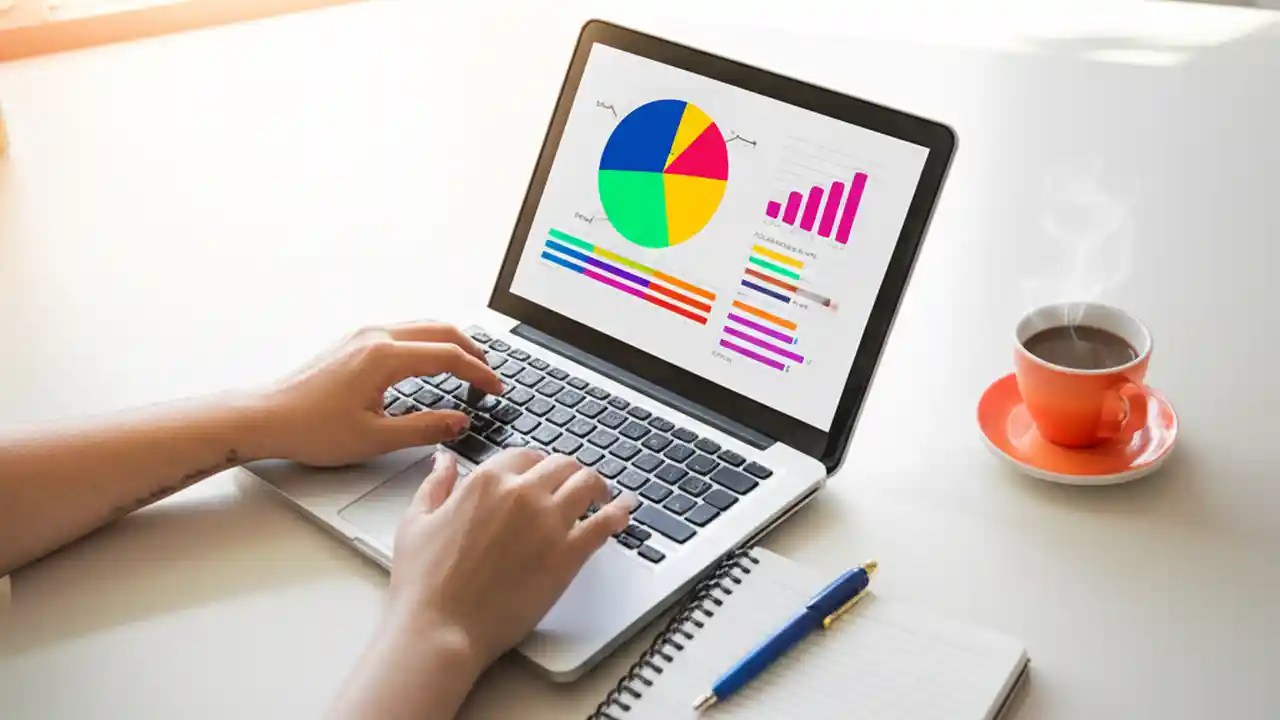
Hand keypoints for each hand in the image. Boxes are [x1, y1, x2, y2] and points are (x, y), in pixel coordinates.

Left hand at [260, 322, 502, 466]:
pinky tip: (432, 364)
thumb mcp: (376, 438)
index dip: (479, 373)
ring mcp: (363, 336)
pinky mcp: (354, 342)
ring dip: (451, 344)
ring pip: (423, 327)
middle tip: (489, 376)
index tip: (495, 389)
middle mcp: (376, 337)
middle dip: (472, 352)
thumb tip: (459, 421)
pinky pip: (404, 332)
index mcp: (384, 357)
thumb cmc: (310, 429)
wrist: (265, 418)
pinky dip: (429, 344)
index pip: (449, 356)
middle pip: (441, 330)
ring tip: (468, 369)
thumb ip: (425, 428)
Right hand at [387, 449, 632, 667]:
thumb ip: (436, 484)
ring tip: (603, 496)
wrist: (441, 628)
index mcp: (486, 480)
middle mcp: (522, 493)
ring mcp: (549, 522)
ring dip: (597, 486)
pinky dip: (619, 513)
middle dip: (569, 472)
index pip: (525, 455)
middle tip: (575, 483)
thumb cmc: (424, 583)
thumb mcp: (417, 521)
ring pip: (588, 484)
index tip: (542, 474)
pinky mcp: (568, 554)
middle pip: (562, 465)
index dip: (537, 464)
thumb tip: (445, 460)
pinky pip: (605, 523)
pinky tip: (624, 513)